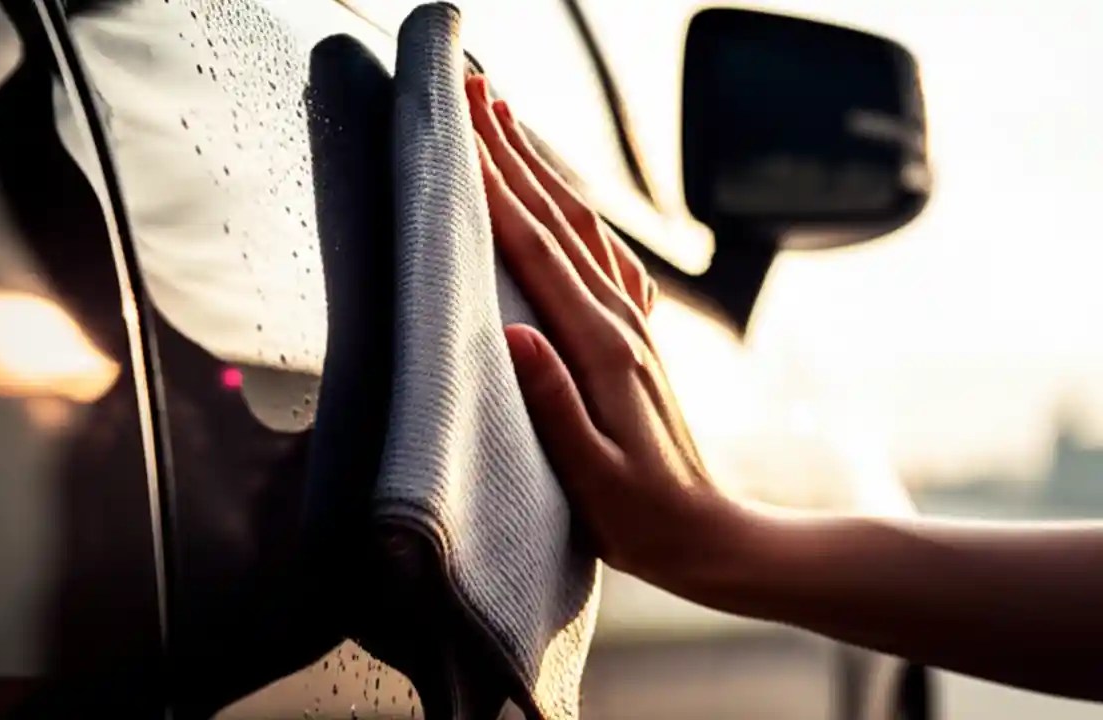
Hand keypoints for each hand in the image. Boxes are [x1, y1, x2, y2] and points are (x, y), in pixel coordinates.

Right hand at [466, 76, 746, 593]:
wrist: (711, 534)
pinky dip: (572, 209)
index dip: (495, 188)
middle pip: (559, 216)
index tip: (461, 131)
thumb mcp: (591, 479)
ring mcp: (633, 323)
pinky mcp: (636, 335)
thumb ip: (554, 404)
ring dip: (541, 166)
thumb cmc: (641, 518)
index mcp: (603, 349)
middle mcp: (621, 321)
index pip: (537, 250)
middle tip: (475, 88)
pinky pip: (601, 253)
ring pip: (581, 224)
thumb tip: (513, 333)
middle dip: (513, 150)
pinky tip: (562, 198)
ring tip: (507, 119)